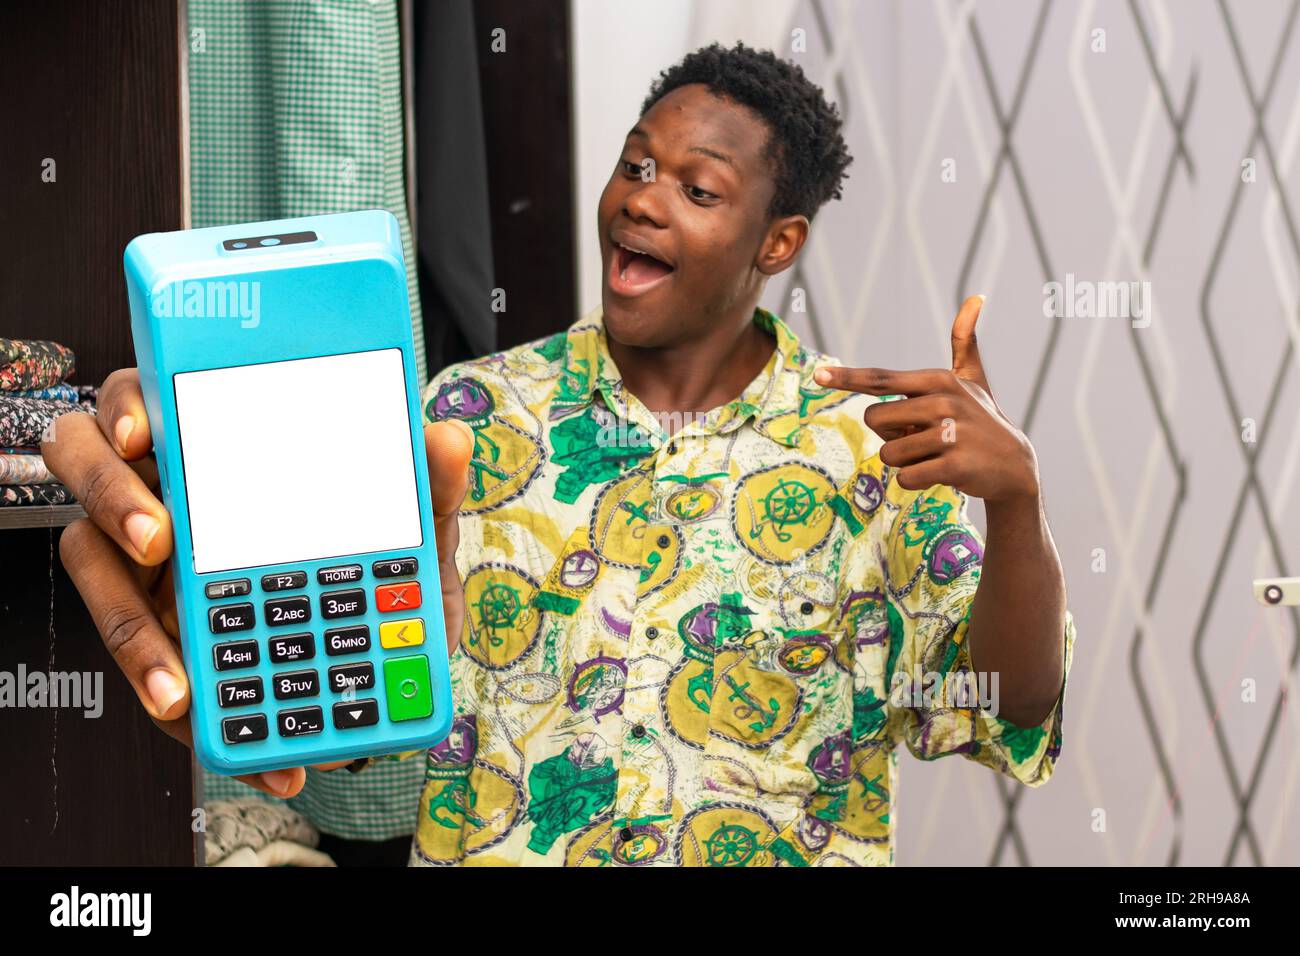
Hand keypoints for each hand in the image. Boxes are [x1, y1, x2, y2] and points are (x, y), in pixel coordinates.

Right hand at [42, 369, 473, 796]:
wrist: (386, 673)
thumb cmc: (384, 579)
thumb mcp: (415, 540)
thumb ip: (429, 489)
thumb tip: (447, 438)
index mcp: (221, 450)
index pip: (151, 402)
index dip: (127, 406)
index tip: (141, 430)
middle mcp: (170, 496)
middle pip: (88, 465)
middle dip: (111, 497)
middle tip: (157, 539)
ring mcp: (148, 568)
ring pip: (94, 572)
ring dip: (131, 630)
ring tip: (181, 688)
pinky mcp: (157, 640)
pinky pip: (148, 671)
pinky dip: (193, 714)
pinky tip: (246, 745)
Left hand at [813, 295, 1040, 503]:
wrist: (1014, 465)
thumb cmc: (982, 419)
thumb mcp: (973, 379)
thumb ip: (965, 341)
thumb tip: (976, 297)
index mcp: (938, 380)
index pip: (882, 378)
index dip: (848, 377)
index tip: (818, 375)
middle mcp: (943, 402)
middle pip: (874, 420)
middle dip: (890, 434)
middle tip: (922, 436)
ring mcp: (950, 434)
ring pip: (888, 454)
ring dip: (905, 461)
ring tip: (936, 454)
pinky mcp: (954, 466)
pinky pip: (906, 478)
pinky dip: (916, 481)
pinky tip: (942, 472)